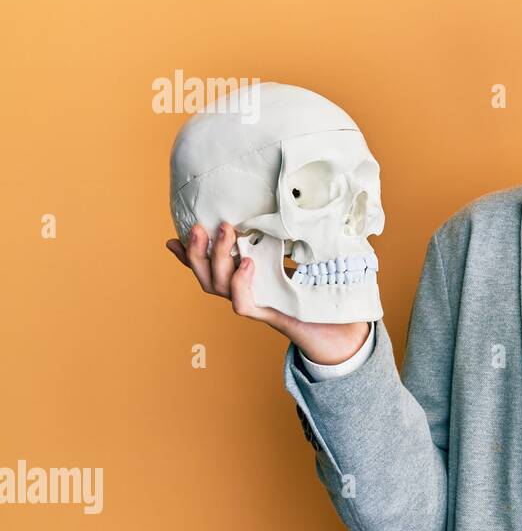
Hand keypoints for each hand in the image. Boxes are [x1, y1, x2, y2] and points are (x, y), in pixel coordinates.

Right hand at [165, 222, 370, 364]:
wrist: (339, 324)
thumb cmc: (319, 290)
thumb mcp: (300, 258)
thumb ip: (287, 239)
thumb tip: (288, 206)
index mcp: (246, 281)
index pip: (209, 268)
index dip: (188, 256)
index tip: (173, 236)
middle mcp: (244, 294)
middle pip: (206, 277)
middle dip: (197, 251)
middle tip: (202, 225)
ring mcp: (255, 305)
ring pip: (219, 287)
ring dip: (219, 258)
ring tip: (227, 232)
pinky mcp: (269, 316)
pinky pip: (243, 304)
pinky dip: (240, 284)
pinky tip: (247, 264)